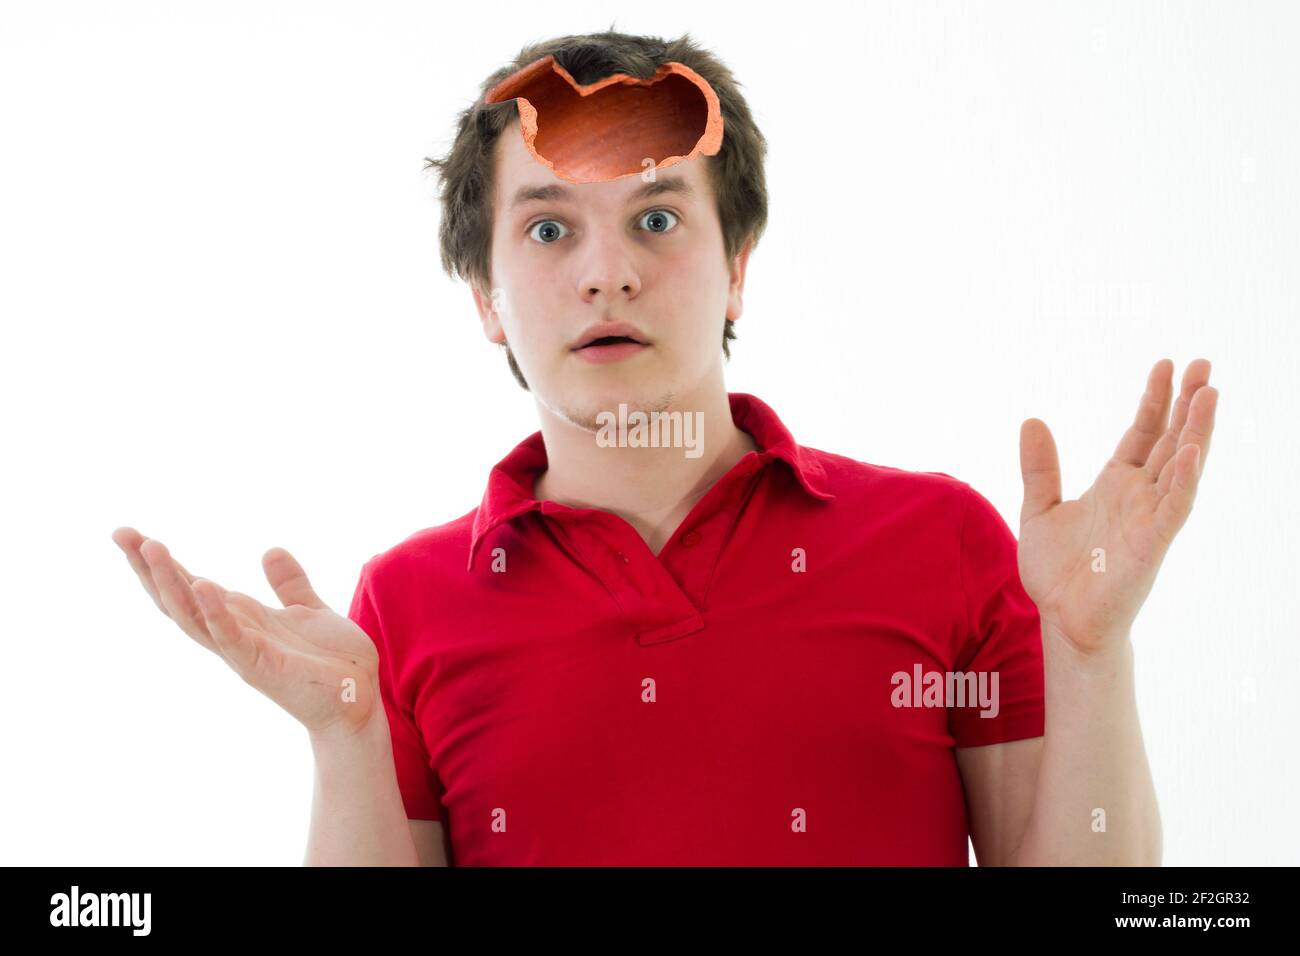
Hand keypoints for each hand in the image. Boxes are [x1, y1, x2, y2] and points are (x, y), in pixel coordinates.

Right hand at [111, 527, 379, 738]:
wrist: (359, 701)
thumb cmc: (332, 664)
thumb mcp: (309, 611)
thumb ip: (289, 585)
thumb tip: (270, 550)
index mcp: (241, 619)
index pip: (189, 587)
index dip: (161, 563)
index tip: (130, 534)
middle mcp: (233, 635)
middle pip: (178, 600)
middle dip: (149, 568)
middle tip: (121, 533)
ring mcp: (243, 652)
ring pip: (193, 617)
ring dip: (171, 584)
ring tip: (151, 548)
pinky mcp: (262, 666)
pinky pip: (232, 638)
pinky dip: (216, 613)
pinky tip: (204, 585)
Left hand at [1016, 358, 1217, 653]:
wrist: (1063, 620)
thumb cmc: (1058, 573)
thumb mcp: (1039, 509)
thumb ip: (1039, 468)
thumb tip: (1032, 420)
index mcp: (1116, 485)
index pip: (1142, 433)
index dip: (1154, 400)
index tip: (1165, 365)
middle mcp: (1139, 496)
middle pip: (1169, 440)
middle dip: (1186, 404)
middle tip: (1203, 364)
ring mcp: (1149, 518)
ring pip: (1180, 467)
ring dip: (1195, 432)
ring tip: (1209, 392)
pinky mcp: (1151, 544)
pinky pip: (1172, 508)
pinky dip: (1183, 480)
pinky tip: (1190, 452)